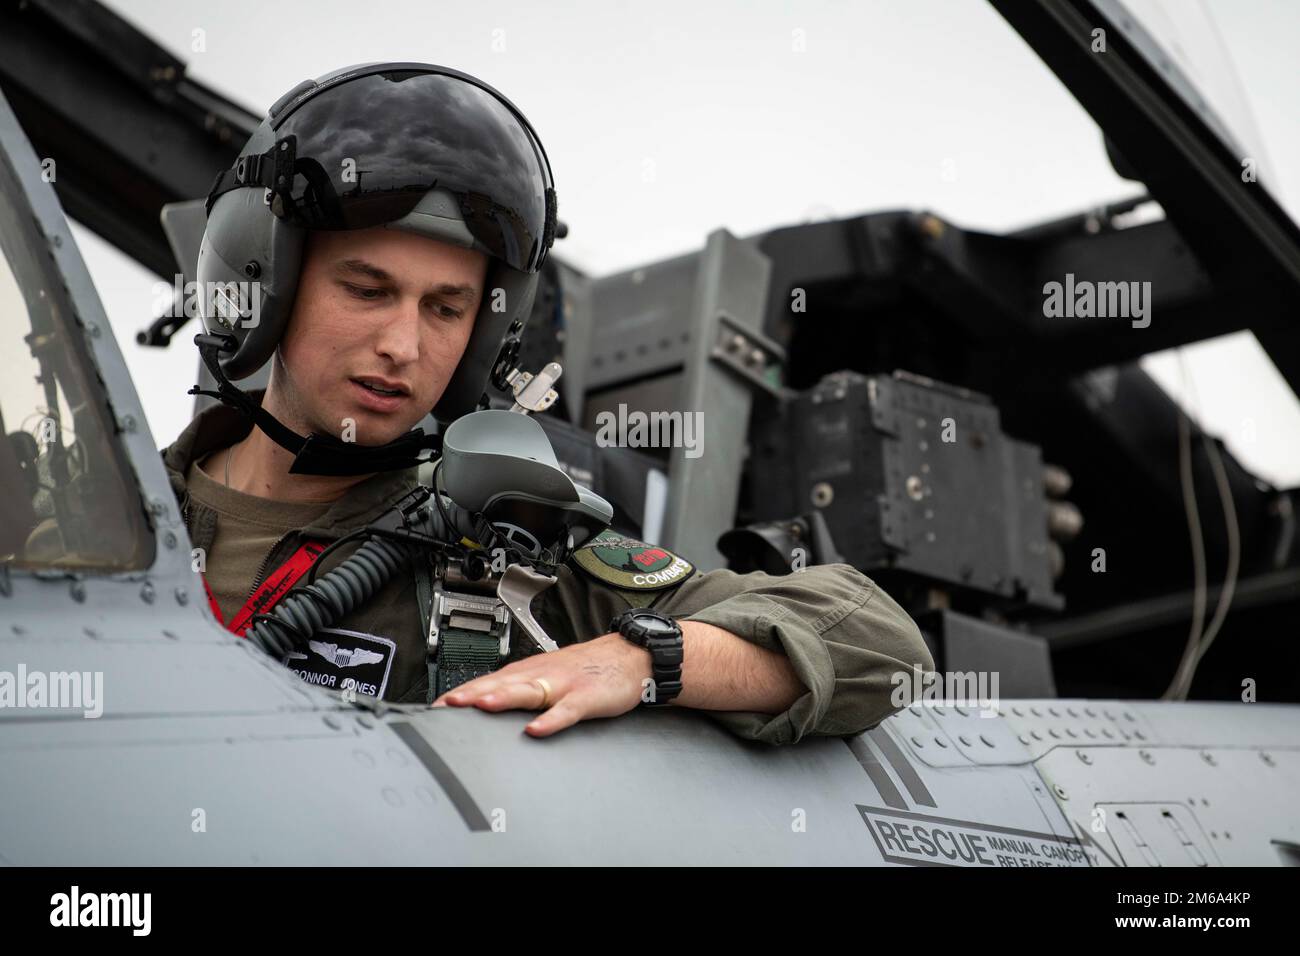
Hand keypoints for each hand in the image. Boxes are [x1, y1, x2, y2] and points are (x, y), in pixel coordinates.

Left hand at [430, 633, 652, 736]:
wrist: (629, 655)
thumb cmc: (585, 670)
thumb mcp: (547, 676)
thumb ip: (518, 690)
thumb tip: (485, 705)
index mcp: (529, 672)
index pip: (488, 682)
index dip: (461, 694)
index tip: (434, 708)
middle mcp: (541, 674)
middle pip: (501, 684)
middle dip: (472, 695)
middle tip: (445, 706)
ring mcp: (564, 685)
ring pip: (529, 691)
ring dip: (503, 698)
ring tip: (481, 706)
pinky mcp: (587, 697)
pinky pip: (567, 710)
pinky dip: (552, 719)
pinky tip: (536, 730)